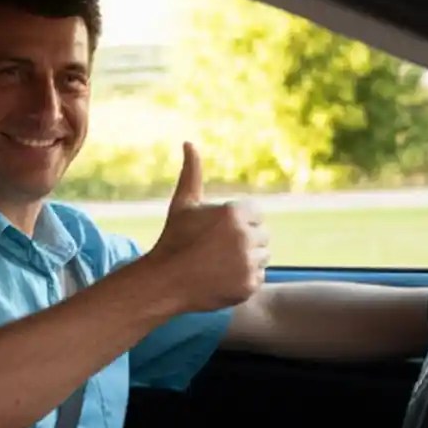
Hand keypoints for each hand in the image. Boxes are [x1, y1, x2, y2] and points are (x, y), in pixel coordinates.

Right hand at [146, 142, 269, 312]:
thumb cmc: (174, 240)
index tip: (219, 233)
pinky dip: (244, 279)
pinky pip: (258, 278)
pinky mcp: (249, 285)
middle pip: (262, 236)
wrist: (165, 282)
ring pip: (263, 257)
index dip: (238, 223)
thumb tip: (189, 142)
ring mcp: (248, 263)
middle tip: (218, 251)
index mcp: (234, 213)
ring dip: (247, 260)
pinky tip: (222, 278)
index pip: (256, 214)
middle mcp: (245, 236)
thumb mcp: (183, 204)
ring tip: (220, 264)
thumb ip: (192, 172)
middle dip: (244, 241)